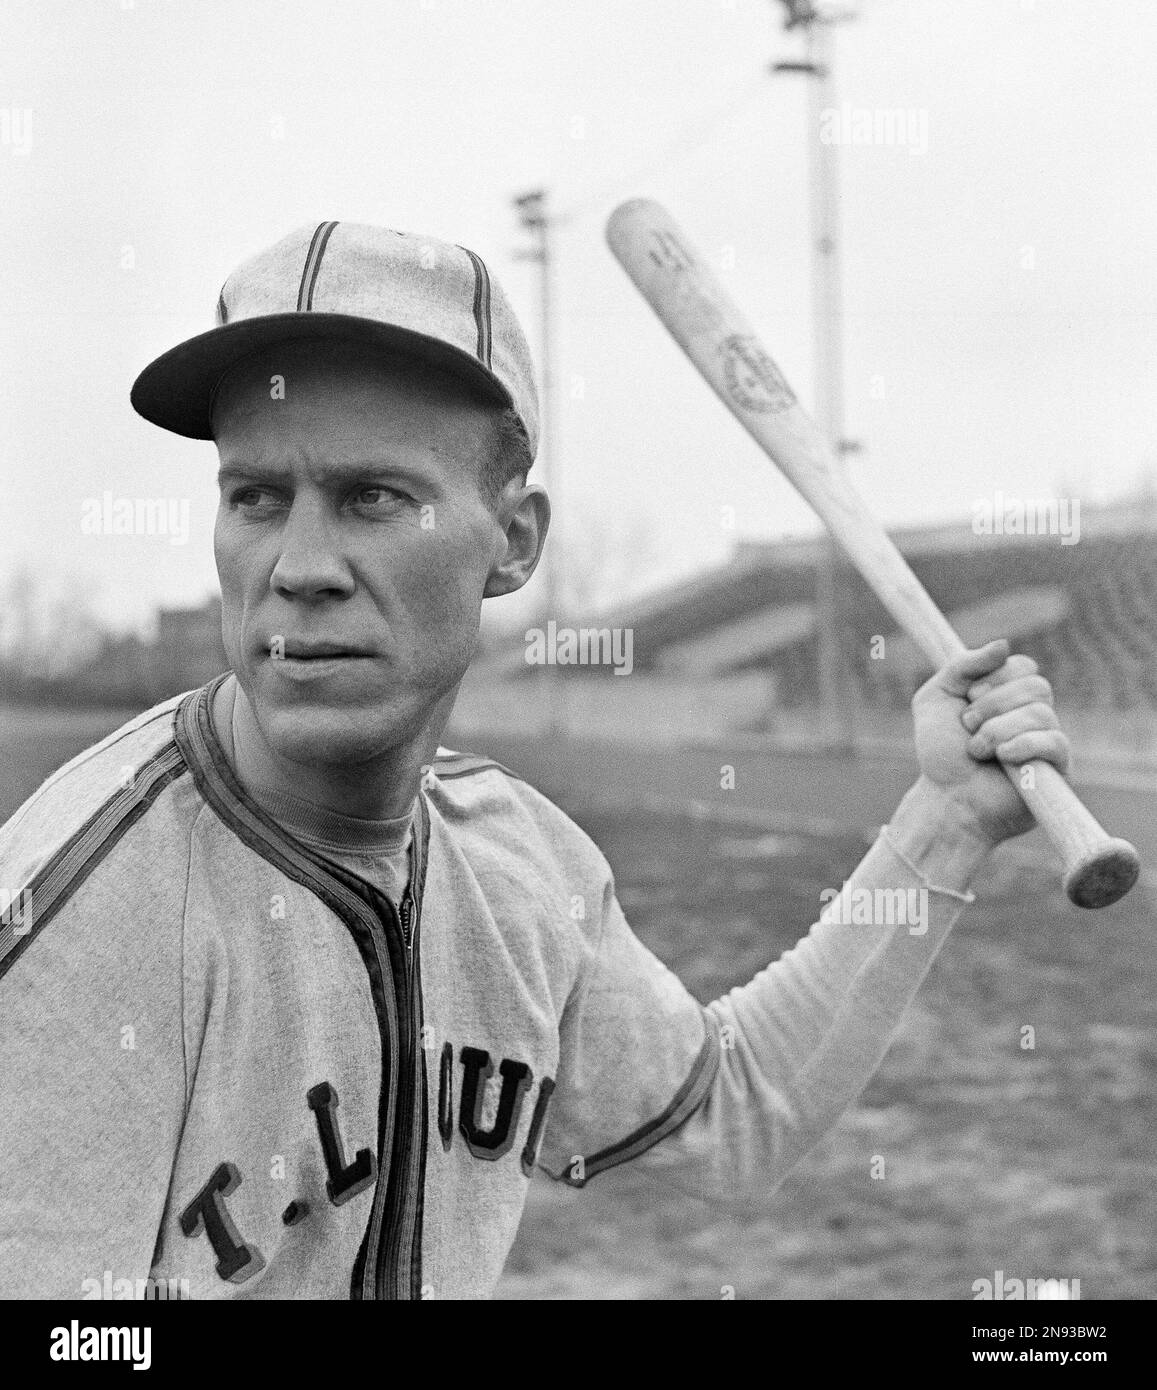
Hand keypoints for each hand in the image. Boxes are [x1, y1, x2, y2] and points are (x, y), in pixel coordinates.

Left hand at [911, 639, 1070, 845]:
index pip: (1023, 666)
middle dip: (991, 704)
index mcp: (1010, 695)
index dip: (994, 678)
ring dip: (997, 730)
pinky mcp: (1058, 770)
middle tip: (967, 727)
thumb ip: (962, 665)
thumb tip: (1004, 645)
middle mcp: (1033, 715)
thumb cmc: (940, 752)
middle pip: (1036, 685)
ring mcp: (1048, 742)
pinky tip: (1002, 758)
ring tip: (977, 751)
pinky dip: (1022, 745)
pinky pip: (1053, 742)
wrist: (945, 799)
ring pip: (1041, 713)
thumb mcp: (936, 698)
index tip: (967, 698)